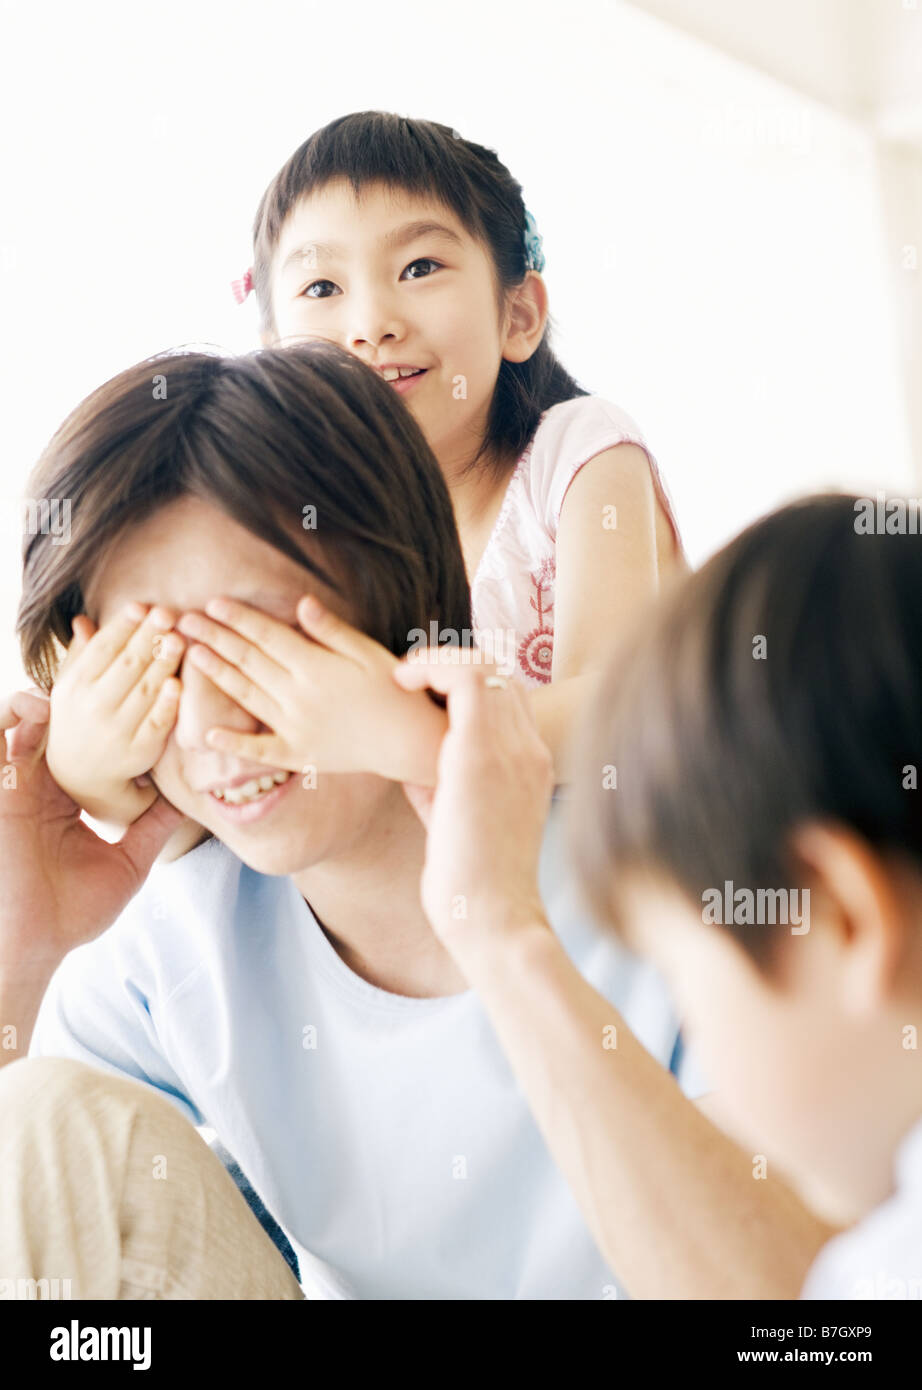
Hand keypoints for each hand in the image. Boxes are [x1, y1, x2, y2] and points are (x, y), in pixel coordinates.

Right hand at [0, 687, 184, 974]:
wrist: (32, 945)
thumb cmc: (74, 913)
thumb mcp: (128, 862)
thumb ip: (152, 826)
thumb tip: (185, 799)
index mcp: (68, 797)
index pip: (90, 742)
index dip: (114, 712)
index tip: (145, 684)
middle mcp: (42, 786)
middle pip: (62, 723)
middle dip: (89, 689)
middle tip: (114, 663)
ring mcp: (17, 787)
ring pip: (25, 720)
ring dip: (50, 696)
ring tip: (79, 677)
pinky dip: (12, 718)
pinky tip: (39, 708)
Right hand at [45, 602, 184, 823]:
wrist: (82, 773)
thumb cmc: (80, 716)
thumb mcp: (72, 685)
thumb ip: (82, 653)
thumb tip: (83, 620)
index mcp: (76, 686)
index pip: (103, 650)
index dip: (123, 627)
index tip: (142, 606)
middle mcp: (94, 707)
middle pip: (126, 666)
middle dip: (148, 638)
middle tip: (168, 614)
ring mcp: (118, 731)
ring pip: (144, 692)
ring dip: (163, 664)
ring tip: (179, 639)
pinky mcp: (140, 750)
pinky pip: (156, 723)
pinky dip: (167, 704)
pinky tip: (178, 683)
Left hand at [175, 594, 447, 783]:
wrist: (410, 742)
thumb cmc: (394, 689)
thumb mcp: (369, 653)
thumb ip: (332, 630)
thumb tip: (300, 603)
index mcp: (316, 667)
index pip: (268, 637)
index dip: (239, 619)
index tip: (213, 603)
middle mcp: (300, 697)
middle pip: (249, 662)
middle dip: (215, 638)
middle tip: (183, 620)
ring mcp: (296, 728)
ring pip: (247, 697)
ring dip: (216, 675)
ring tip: (191, 654)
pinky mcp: (299, 754)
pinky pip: (259, 749)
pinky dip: (233, 743)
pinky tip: (206, 734)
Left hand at [392, 653, 554, 957]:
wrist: (493, 919)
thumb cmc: (471, 881)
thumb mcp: (455, 817)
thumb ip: (439, 781)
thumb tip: (406, 756)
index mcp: (531, 764)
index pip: (509, 696)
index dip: (466, 681)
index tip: (423, 694)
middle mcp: (529, 748)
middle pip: (500, 672)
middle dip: (450, 663)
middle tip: (409, 678)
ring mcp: (511, 748)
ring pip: (484, 664)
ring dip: (438, 660)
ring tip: (403, 677)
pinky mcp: (482, 754)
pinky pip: (466, 679)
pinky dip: (432, 668)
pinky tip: (402, 683)